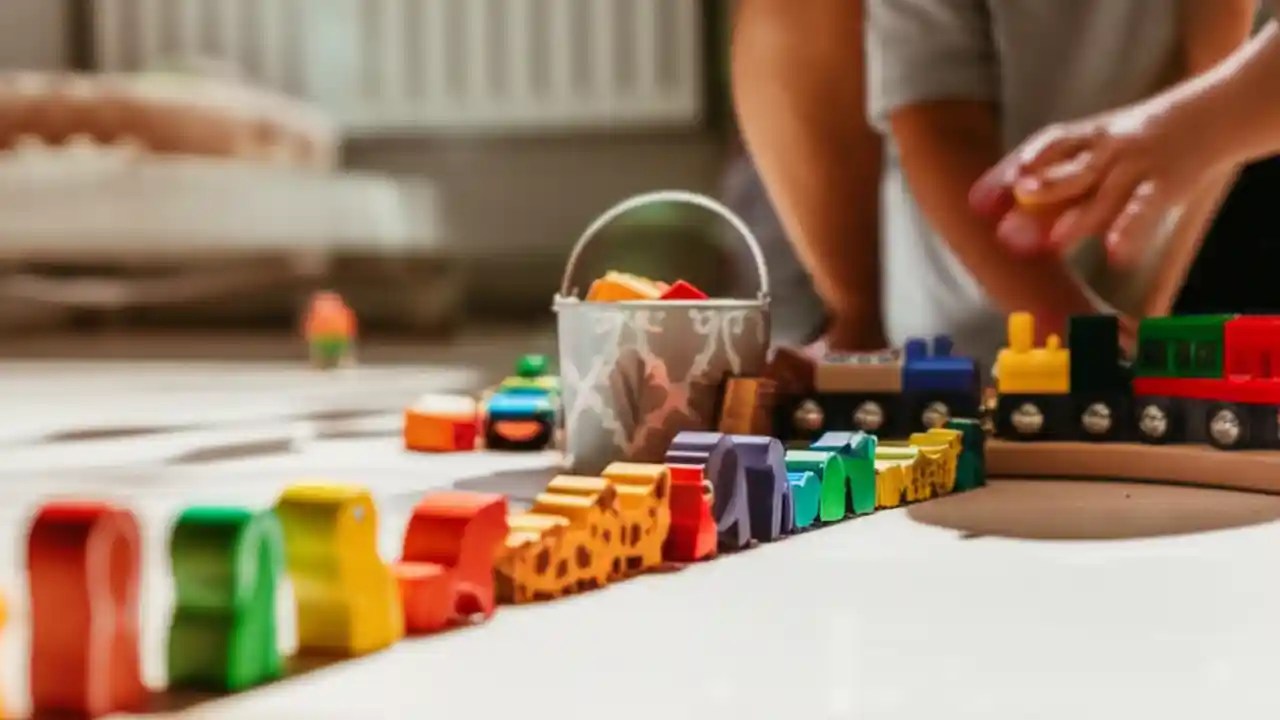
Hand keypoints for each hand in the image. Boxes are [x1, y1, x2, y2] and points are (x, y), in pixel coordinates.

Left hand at [971, 96, 1214, 265]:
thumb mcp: (1099, 148)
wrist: (1218, 113)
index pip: (1044, 148)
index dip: (1007, 172)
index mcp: (1088, 134)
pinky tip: (1114, 254)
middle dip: (1035, 200)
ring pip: (1102, 194)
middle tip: (1004, 230)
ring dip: (1076, 218)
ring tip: (1052, 243)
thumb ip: (1057, 179)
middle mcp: (1108, 148)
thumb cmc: (1145, 141)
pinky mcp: (1167, 184)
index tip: (976, 203)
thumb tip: (1003, 213)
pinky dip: (1130, 229)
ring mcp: (1138, 164)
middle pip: (1067, 173)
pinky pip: (1145, 208)